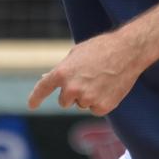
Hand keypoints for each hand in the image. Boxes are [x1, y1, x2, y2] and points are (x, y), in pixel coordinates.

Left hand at [27, 31, 146, 115]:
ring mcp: (87, 99)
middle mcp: (71, 89)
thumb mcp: (75, 55)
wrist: (127, 51)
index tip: (32, 105)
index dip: (35, 98)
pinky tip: (108, 87)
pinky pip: (95, 109)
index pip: (43, 88)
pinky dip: (100, 102)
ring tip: (100, 79)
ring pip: (81, 105)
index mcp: (62, 73)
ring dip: (87, 96)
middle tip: (86, 79)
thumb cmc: (100, 49)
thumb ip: (62, 70)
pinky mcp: (102, 107)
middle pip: (64, 102)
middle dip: (71, 94)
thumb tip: (46, 79)